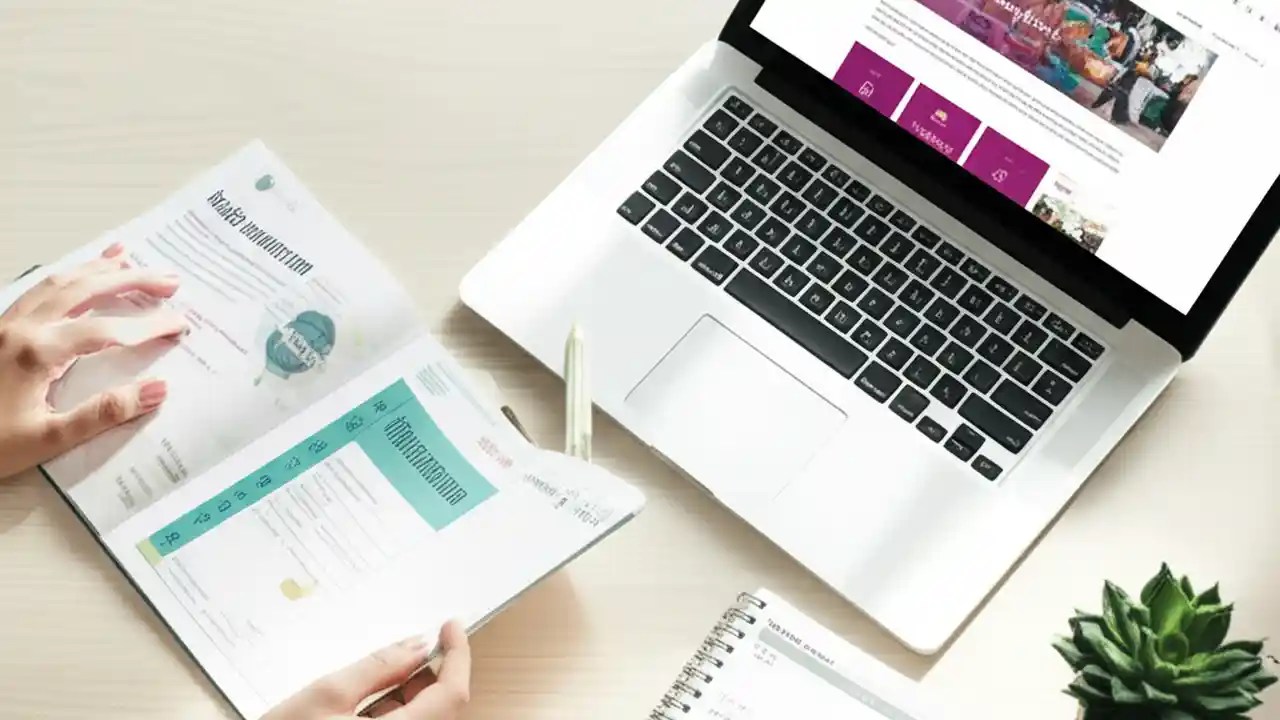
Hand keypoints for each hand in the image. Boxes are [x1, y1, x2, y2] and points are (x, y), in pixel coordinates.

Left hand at [0, 243, 184, 478]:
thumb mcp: (48, 439)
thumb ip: (104, 414)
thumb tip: (157, 390)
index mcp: (37, 353)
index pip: (107, 330)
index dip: (148, 325)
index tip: (179, 325)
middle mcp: (22, 328)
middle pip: (86, 290)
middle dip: (132, 281)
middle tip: (171, 280)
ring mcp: (6, 324)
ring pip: (60, 281)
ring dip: (100, 269)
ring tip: (134, 262)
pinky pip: (39, 289)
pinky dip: (68, 275)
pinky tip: (82, 272)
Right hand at [263, 621, 471, 719]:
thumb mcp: (328, 694)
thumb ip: (378, 667)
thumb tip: (416, 645)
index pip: (453, 694)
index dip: (457, 655)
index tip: (451, 626)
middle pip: (441, 707)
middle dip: (426, 674)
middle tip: (403, 650)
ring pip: (424, 717)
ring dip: (407, 695)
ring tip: (366, 685)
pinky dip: (394, 712)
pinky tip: (361, 706)